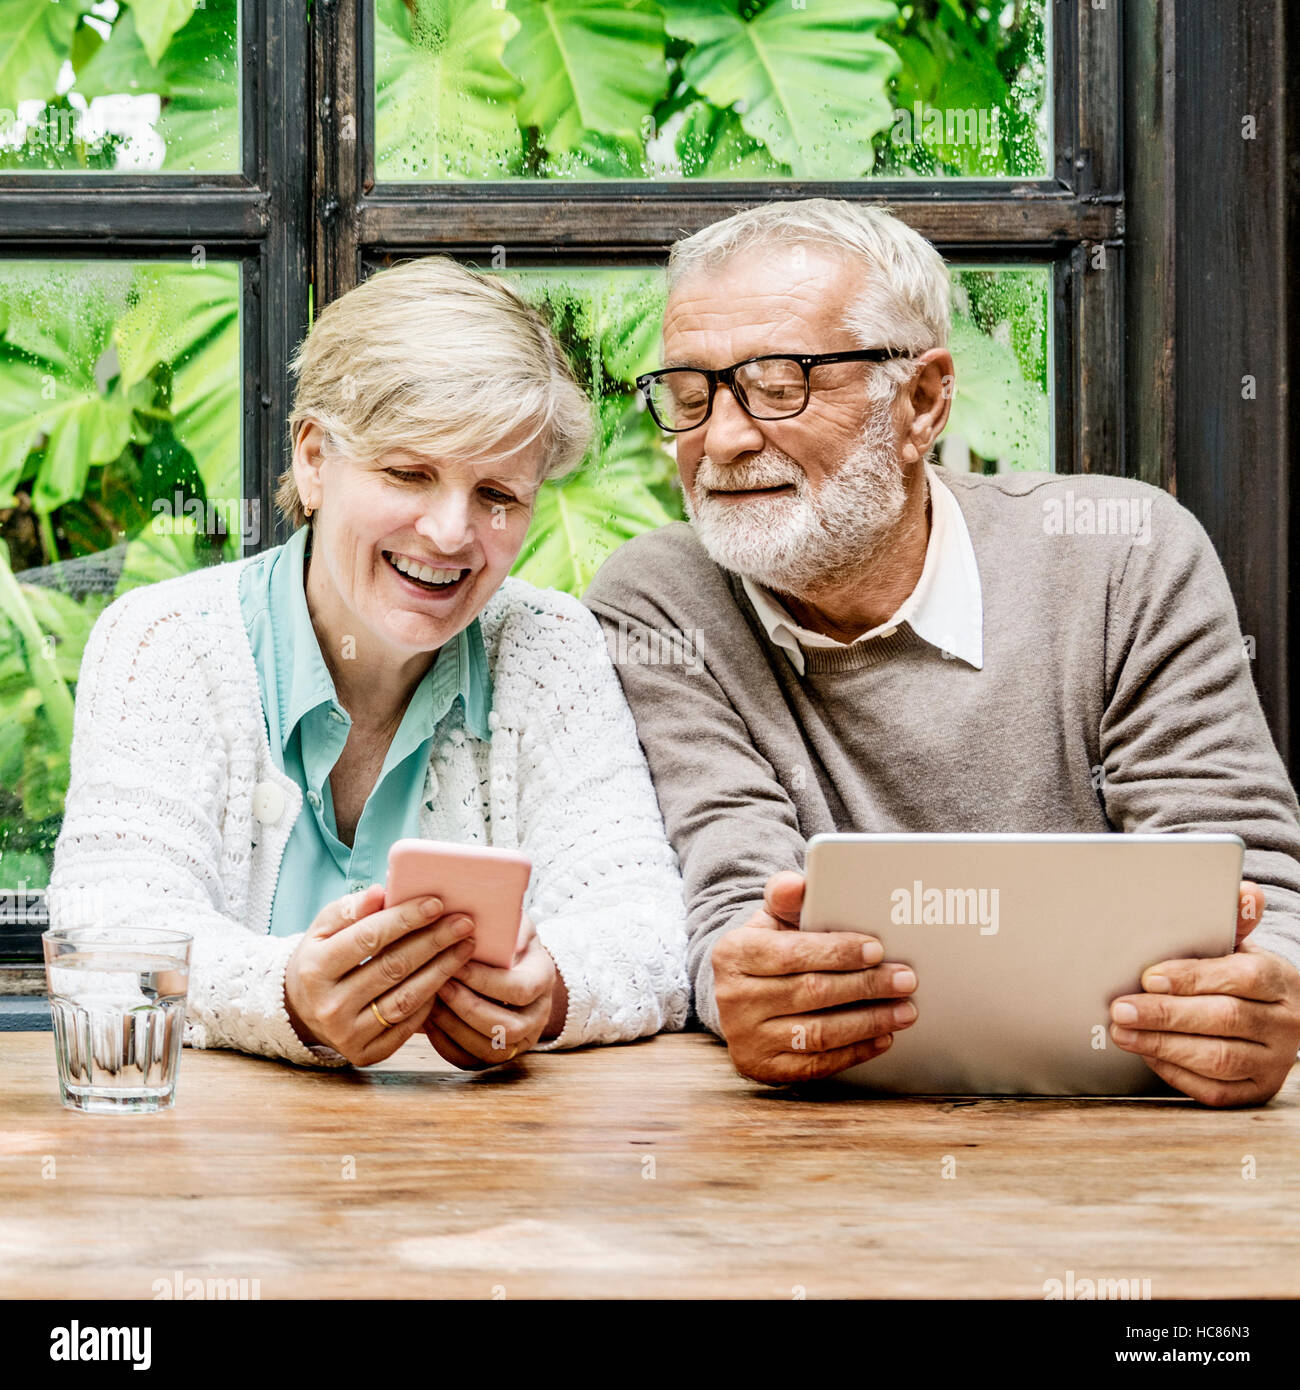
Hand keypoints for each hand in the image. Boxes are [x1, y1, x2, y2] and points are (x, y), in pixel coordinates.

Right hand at [284, 885, 477, 1065]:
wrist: (301, 1010)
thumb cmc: (320, 959)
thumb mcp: (322, 929)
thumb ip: (349, 909)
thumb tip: (380, 892)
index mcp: (314, 968)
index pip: (368, 938)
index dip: (405, 919)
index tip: (437, 903)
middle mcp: (329, 1006)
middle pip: (393, 968)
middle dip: (434, 942)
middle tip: (464, 923)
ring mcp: (347, 1034)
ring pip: (406, 999)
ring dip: (442, 970)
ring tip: (466, 947)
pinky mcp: (366, 1054)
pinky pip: (408, 1024)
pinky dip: (432, 1000)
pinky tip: (449, 977)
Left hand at [423, 913, 559, 1068]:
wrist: (515, 971)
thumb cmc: (506, 941)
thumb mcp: (513, 923)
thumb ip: (506, 919)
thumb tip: (486, 914)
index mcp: (542, 979)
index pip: (519, 989)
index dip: (485, 980)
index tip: (457, 963)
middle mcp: (536, 1015)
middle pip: (505, 1026)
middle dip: (467, 1006)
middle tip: (439, 984)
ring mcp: (518, 1041)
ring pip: (487, 1048)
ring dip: (454, 1026)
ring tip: (430, 1002)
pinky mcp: (493, 1055)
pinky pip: (469, 1059)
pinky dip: (446, 1042)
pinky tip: (428, 1020)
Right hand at [711, 870, 917, 1084]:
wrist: (739, 995)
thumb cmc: (768, 950)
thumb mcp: (771, 918)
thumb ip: (786, 896)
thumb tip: (797, 884)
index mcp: (734, 953)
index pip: (793, 953)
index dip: (838, 952)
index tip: (877, 949)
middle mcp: (733, 998)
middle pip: (811, 993)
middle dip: (866, 986)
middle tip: (905, 979)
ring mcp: (746, 1038)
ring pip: (818, 1033)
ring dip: (869, 1022)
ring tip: (904, 1011)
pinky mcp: (762, 1067)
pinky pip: (816, 1064)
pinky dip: (855, 1052)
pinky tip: (882, 1037)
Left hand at [1109, 881, 1299, 1106]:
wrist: (1276, 1017)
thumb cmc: (1241, 977)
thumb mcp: (1240, 946)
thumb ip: (1234, 922)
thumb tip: (1246, 891)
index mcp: (1277, 979)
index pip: (1240, 977)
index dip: (1192, 978)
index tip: (1149, 978)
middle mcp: (1283, 1024)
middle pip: (1224, 1019)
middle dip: (1166, 1015)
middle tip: (1121, 1009)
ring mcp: (1273, 1061)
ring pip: (1219, 1060)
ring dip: (1164, 1046)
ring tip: (1124, 1033)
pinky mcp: (1257, 1090)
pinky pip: (1216, 1090)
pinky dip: (1178, 1073)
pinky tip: (1148, 1055)